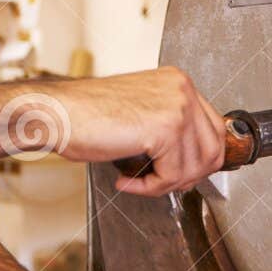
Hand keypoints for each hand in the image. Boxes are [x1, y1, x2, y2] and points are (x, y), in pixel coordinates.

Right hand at [42, 67, 226, 196]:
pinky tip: (127, 180)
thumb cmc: (86, 116)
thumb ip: (170, 129)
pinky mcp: (165, 127)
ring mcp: (177, 105)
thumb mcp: (140, 115)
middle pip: (213, 149)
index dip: (198, 161)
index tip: (176, 173)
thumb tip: (195, 160)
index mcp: (177, 82)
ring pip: (195, 166)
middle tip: (160, 182)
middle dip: (187, 176)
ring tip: (138, 180)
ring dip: (166, 183)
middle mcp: (182, 88)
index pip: (214, 130)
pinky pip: (172, 174)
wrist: (56, 113)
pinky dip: (150, 187)